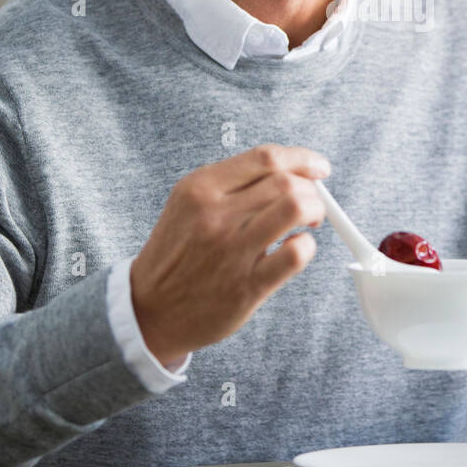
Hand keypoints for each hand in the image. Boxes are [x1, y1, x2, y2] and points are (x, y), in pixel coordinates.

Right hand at [130, 144, 329, 365]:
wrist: (149, 309)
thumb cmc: (179, 252)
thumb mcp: (189, 204)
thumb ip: (232, 183)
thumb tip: (290, 170)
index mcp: (200, 188)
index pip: (266, 158)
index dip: (302, 159)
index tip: (318, 167)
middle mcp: (215, 215)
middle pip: (285, 181)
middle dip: (311, 189)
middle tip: (311, 202)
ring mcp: (231, 251)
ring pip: (295, 208)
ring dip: (314, 211)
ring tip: (309, 222)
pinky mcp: (246, 286)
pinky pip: (295, 255)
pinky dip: (307, 246)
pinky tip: (297, 248)